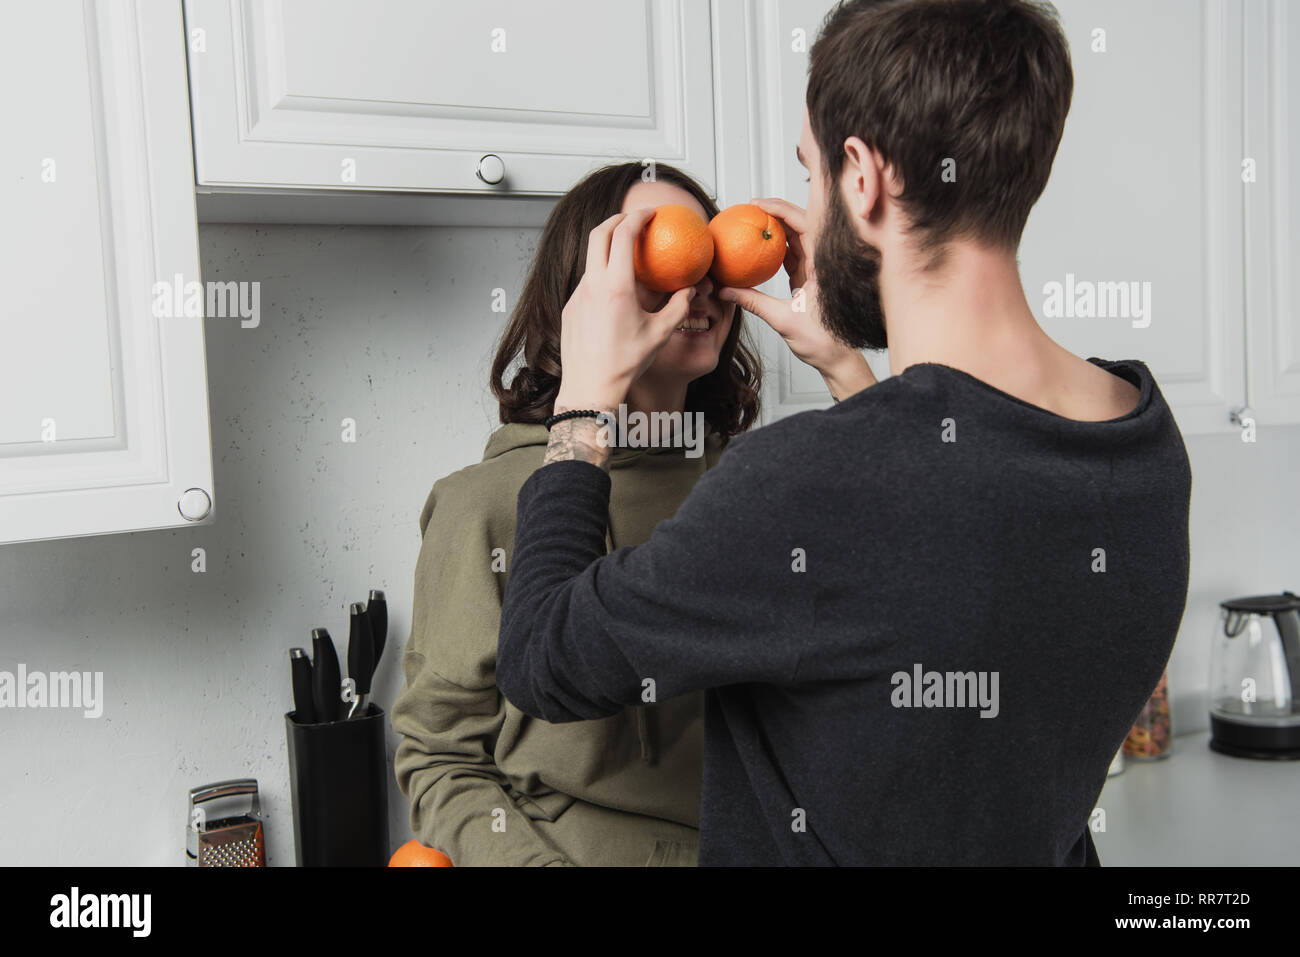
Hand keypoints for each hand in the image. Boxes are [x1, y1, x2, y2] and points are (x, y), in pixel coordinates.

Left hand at [553, 208, 695, 413]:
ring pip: (592, 260)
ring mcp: (577, 296)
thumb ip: (678, 306)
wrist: (590, 388)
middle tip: (633, 218)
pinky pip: (586, 283)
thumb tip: (689, 290)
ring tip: (627, 258)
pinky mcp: (570, 308)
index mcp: (616, 287)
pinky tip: (615, 291)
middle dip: (616, 219)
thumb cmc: (624, 364)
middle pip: (599, 234)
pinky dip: (601, 276)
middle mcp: (592, 286)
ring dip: (608, 251)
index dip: (638, 217)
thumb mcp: (660, 334)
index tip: (649, 212)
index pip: (623, 235)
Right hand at [718, 197, 875, 398]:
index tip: (758, 204)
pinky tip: (763, 245)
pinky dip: (779, 248)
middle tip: (752, 207)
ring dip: (778, 229)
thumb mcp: (782, 319)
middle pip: (801, 226)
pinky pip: (794, 256)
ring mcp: (816, 271)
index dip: (781, 210)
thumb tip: (726, 290)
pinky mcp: (810, 280)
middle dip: (777, 213)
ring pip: (797, 240)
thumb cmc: (821, 341)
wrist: (837, 358)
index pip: (803, 226)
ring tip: (755, 221)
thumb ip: (753, 302)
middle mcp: (822, 265)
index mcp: (822, 268)